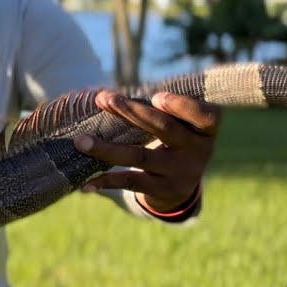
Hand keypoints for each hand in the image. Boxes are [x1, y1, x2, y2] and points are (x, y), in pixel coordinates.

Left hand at [74, 90, 220, 211]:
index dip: (182, 107)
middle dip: (131, 112)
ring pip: (140, 156)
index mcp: (205, 130)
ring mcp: (179, 173)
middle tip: (104, 98)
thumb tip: (104, 96)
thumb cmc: (173, 141)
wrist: (182, 186)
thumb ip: (156, 110)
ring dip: (107, 148)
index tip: (156, 97)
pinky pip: (130, 182)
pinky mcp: (162, 190)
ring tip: (81, 141)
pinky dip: (106, 181)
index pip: (205, 116)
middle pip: (163, 128)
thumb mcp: (180, 125)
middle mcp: (197, 152)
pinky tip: (85, 183)